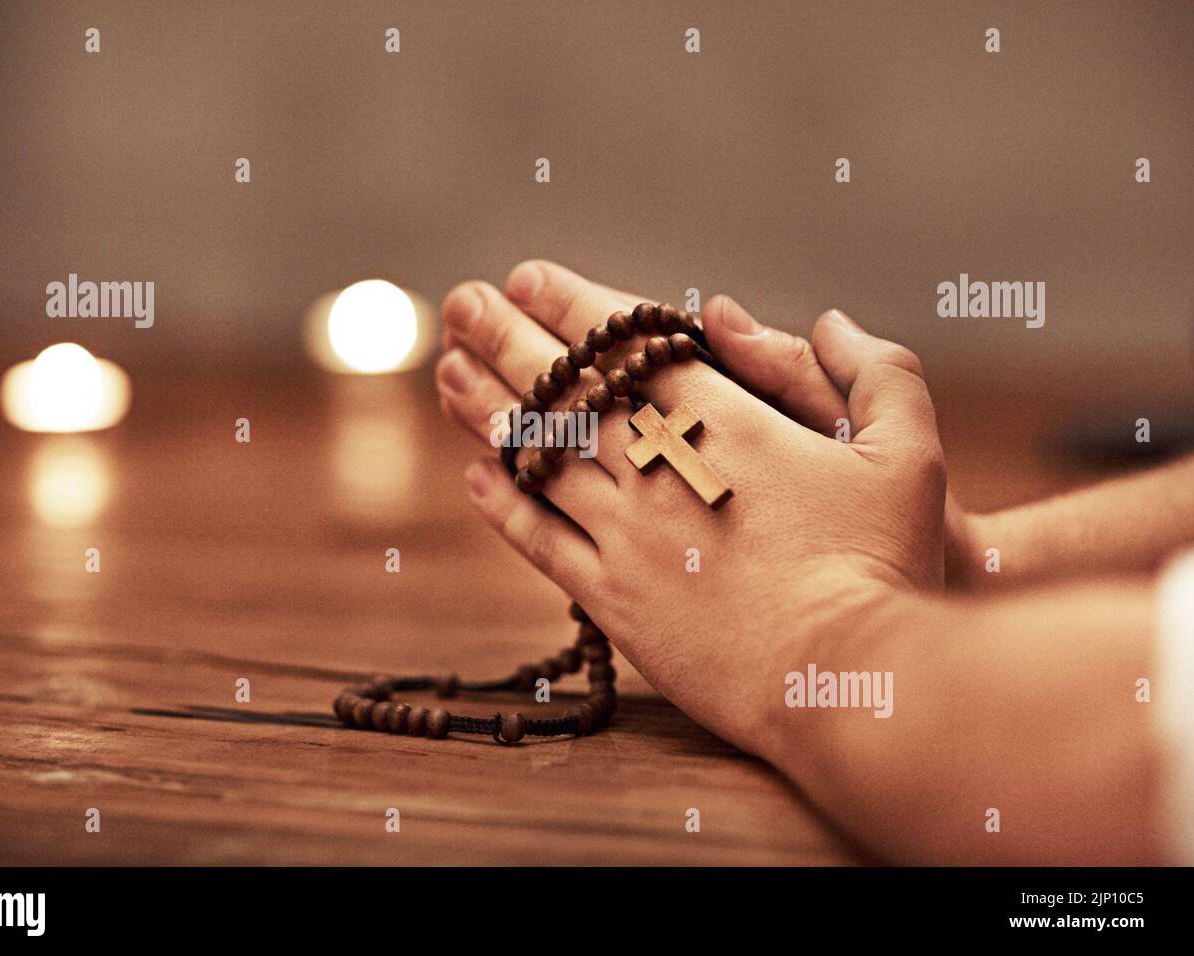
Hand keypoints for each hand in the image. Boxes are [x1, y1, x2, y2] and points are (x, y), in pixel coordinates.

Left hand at [435, 261, 946, 754]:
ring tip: (445, 371)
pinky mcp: (614, 602)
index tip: (525, 278)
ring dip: (486, 409)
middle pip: (563, 391)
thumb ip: (876, 373)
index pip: (626, 345)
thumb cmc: (885, 567)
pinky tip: (476, 476)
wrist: (846, 682)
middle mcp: (655, 470)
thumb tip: (828, 317)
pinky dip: (504, 506)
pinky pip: (541, 543)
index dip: (571, 304)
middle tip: (461, 304)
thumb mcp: (908, 455)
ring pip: (536, 458)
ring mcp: (626, 537)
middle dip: (505, 338)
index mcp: (721, 424)